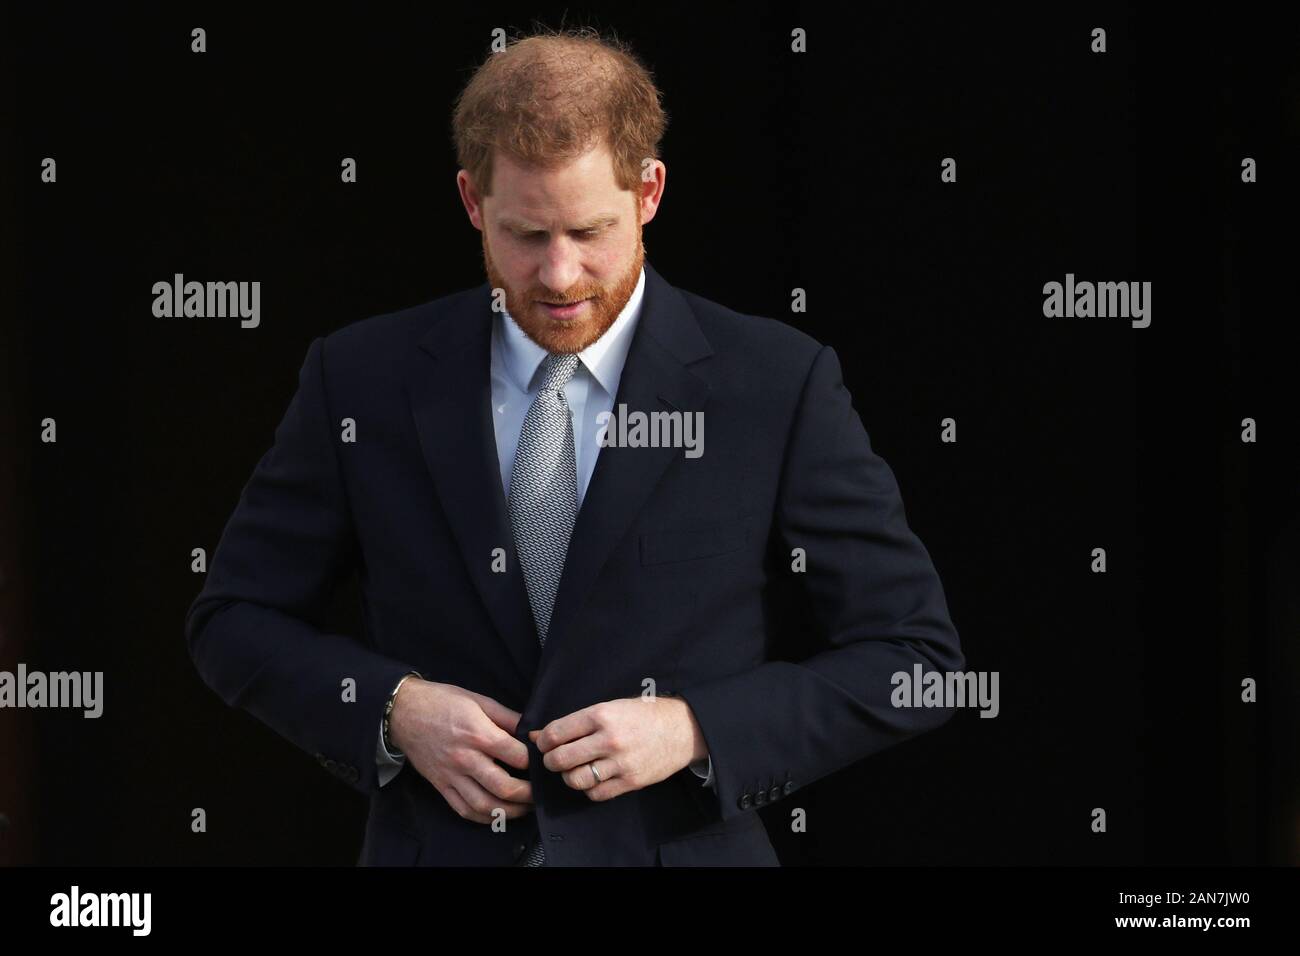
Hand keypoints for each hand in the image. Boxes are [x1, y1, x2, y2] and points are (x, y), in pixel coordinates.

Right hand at [389, 678, 532, 823]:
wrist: (403, 712)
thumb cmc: (441, 702)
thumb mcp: (478, 700)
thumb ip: (506, 717)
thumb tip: (530, 731)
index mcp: (478, 734)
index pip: (516, 756)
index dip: (534, 761)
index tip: (542, 762)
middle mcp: (465, 758)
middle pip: (504, 787)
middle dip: (528, 794)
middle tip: (539, 792)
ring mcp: (452, 775)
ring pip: (485, 805)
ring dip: (510, 812)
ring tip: (525, 808)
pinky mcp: (441, 785)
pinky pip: (464, 809)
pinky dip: (484, 817)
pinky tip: (497, 814)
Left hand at [529, 696, 705, 800]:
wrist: (682, 729)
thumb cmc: (643, 715)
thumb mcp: (611, 707)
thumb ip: (578, 722)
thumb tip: (541, 735)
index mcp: (601, 715)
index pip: (557, 733)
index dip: (544, 741)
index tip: (544, 743)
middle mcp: (609, 739)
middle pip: (562, 759)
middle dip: (551, 761)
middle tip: (554, 760)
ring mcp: (620, 763)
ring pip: (576, 780)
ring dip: (568, 777)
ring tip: (572, 770)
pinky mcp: (630, 781)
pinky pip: (596, 793)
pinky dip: (588, 789)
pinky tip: (592, 779)